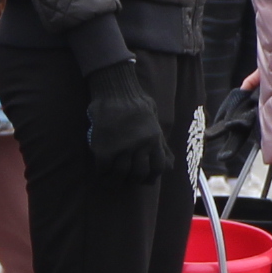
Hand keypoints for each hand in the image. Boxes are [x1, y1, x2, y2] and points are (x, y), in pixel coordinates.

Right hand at [84, 60, 163, 181]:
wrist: (116, 91)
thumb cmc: (137, 105)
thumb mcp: (155, 124)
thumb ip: (161, 145)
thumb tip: (170, 166)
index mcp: (154, 140)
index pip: (158, 168)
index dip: (151, 177)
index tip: (144, 180)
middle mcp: (140, 145)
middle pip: (139, 173)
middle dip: (133, 180)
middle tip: (126, 180)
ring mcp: (122, 147)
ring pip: (121, 173)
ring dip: (115, 179)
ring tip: (112, 179)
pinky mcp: (104, 147)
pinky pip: (103, 167)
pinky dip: (101, 171)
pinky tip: (101, 170)